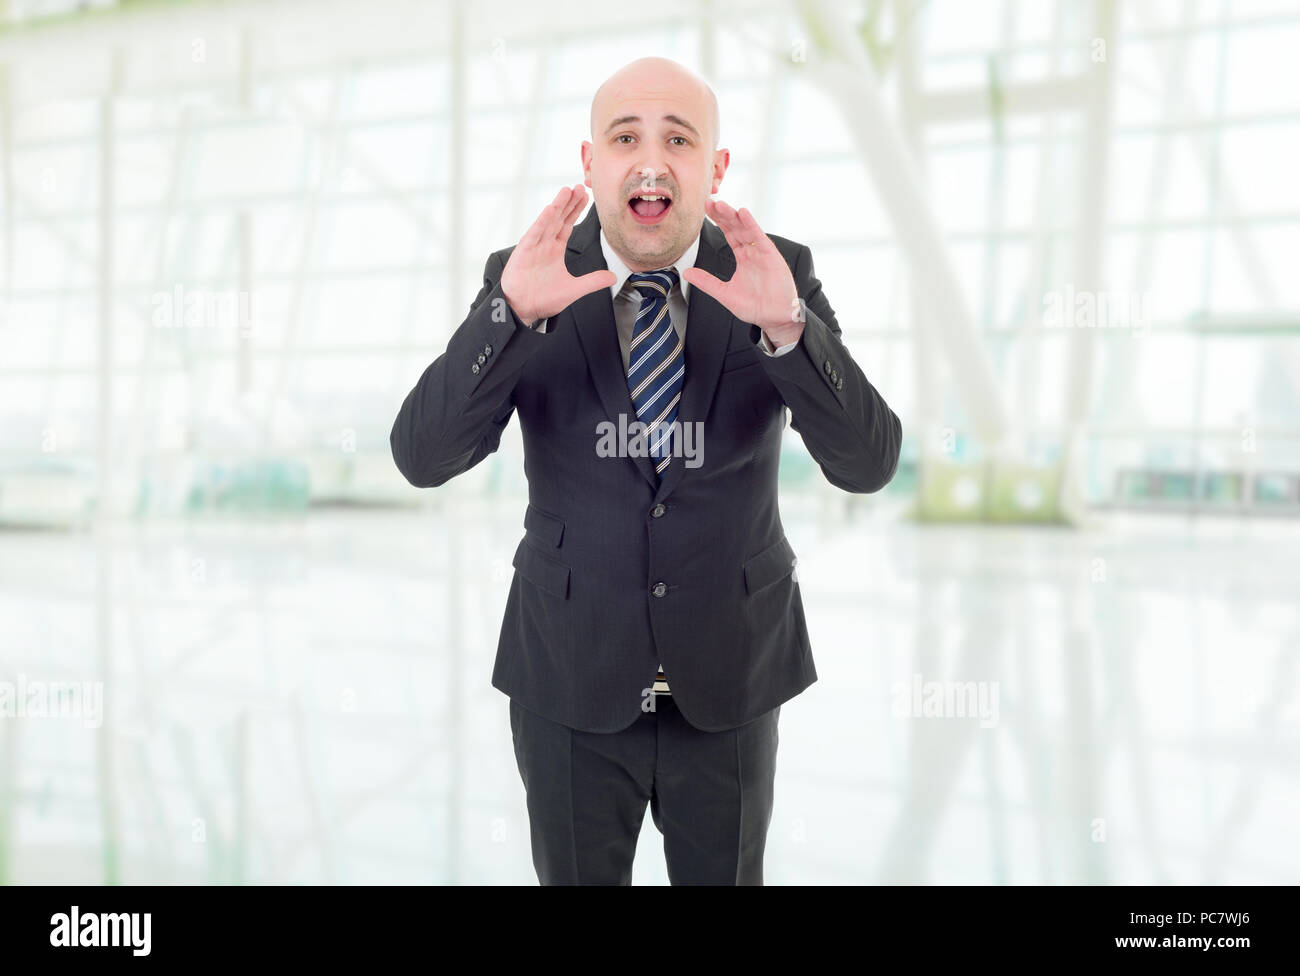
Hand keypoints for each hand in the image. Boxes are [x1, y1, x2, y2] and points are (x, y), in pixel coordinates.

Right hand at [501, 185, 616, 325]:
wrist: (523, 310)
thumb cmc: (543, 299)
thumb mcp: (573, 289)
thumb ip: (592, 281)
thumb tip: (612, 277)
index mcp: (555, 250)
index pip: (567, 225)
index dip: (576, 210)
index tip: (586, 197)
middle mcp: (544, 244)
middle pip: (559, 218)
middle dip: (569, 202)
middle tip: (580, 186)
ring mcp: (533, 246)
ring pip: (547, 221)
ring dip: (557, 206)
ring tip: (567, 190)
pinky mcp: (523, 253)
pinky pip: (534, 234)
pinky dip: (542, 222)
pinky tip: (550, 210)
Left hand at [681, 199, 803, 345]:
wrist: (774, 318)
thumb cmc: (755, 307)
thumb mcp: (724, 293)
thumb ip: (707, 282)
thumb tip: (687, 273)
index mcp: (742, 257)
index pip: (728, 234)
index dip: (717, 221)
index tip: (705, 209)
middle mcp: (752, 251)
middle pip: (735, 227)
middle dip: (722, 214)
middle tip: (709, 201)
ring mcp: (761, 252)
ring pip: (746, 228)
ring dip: (733, 215)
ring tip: (720, 204)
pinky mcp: (771, 256)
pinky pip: (759, 237)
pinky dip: (751, 225)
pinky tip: (743, 214)